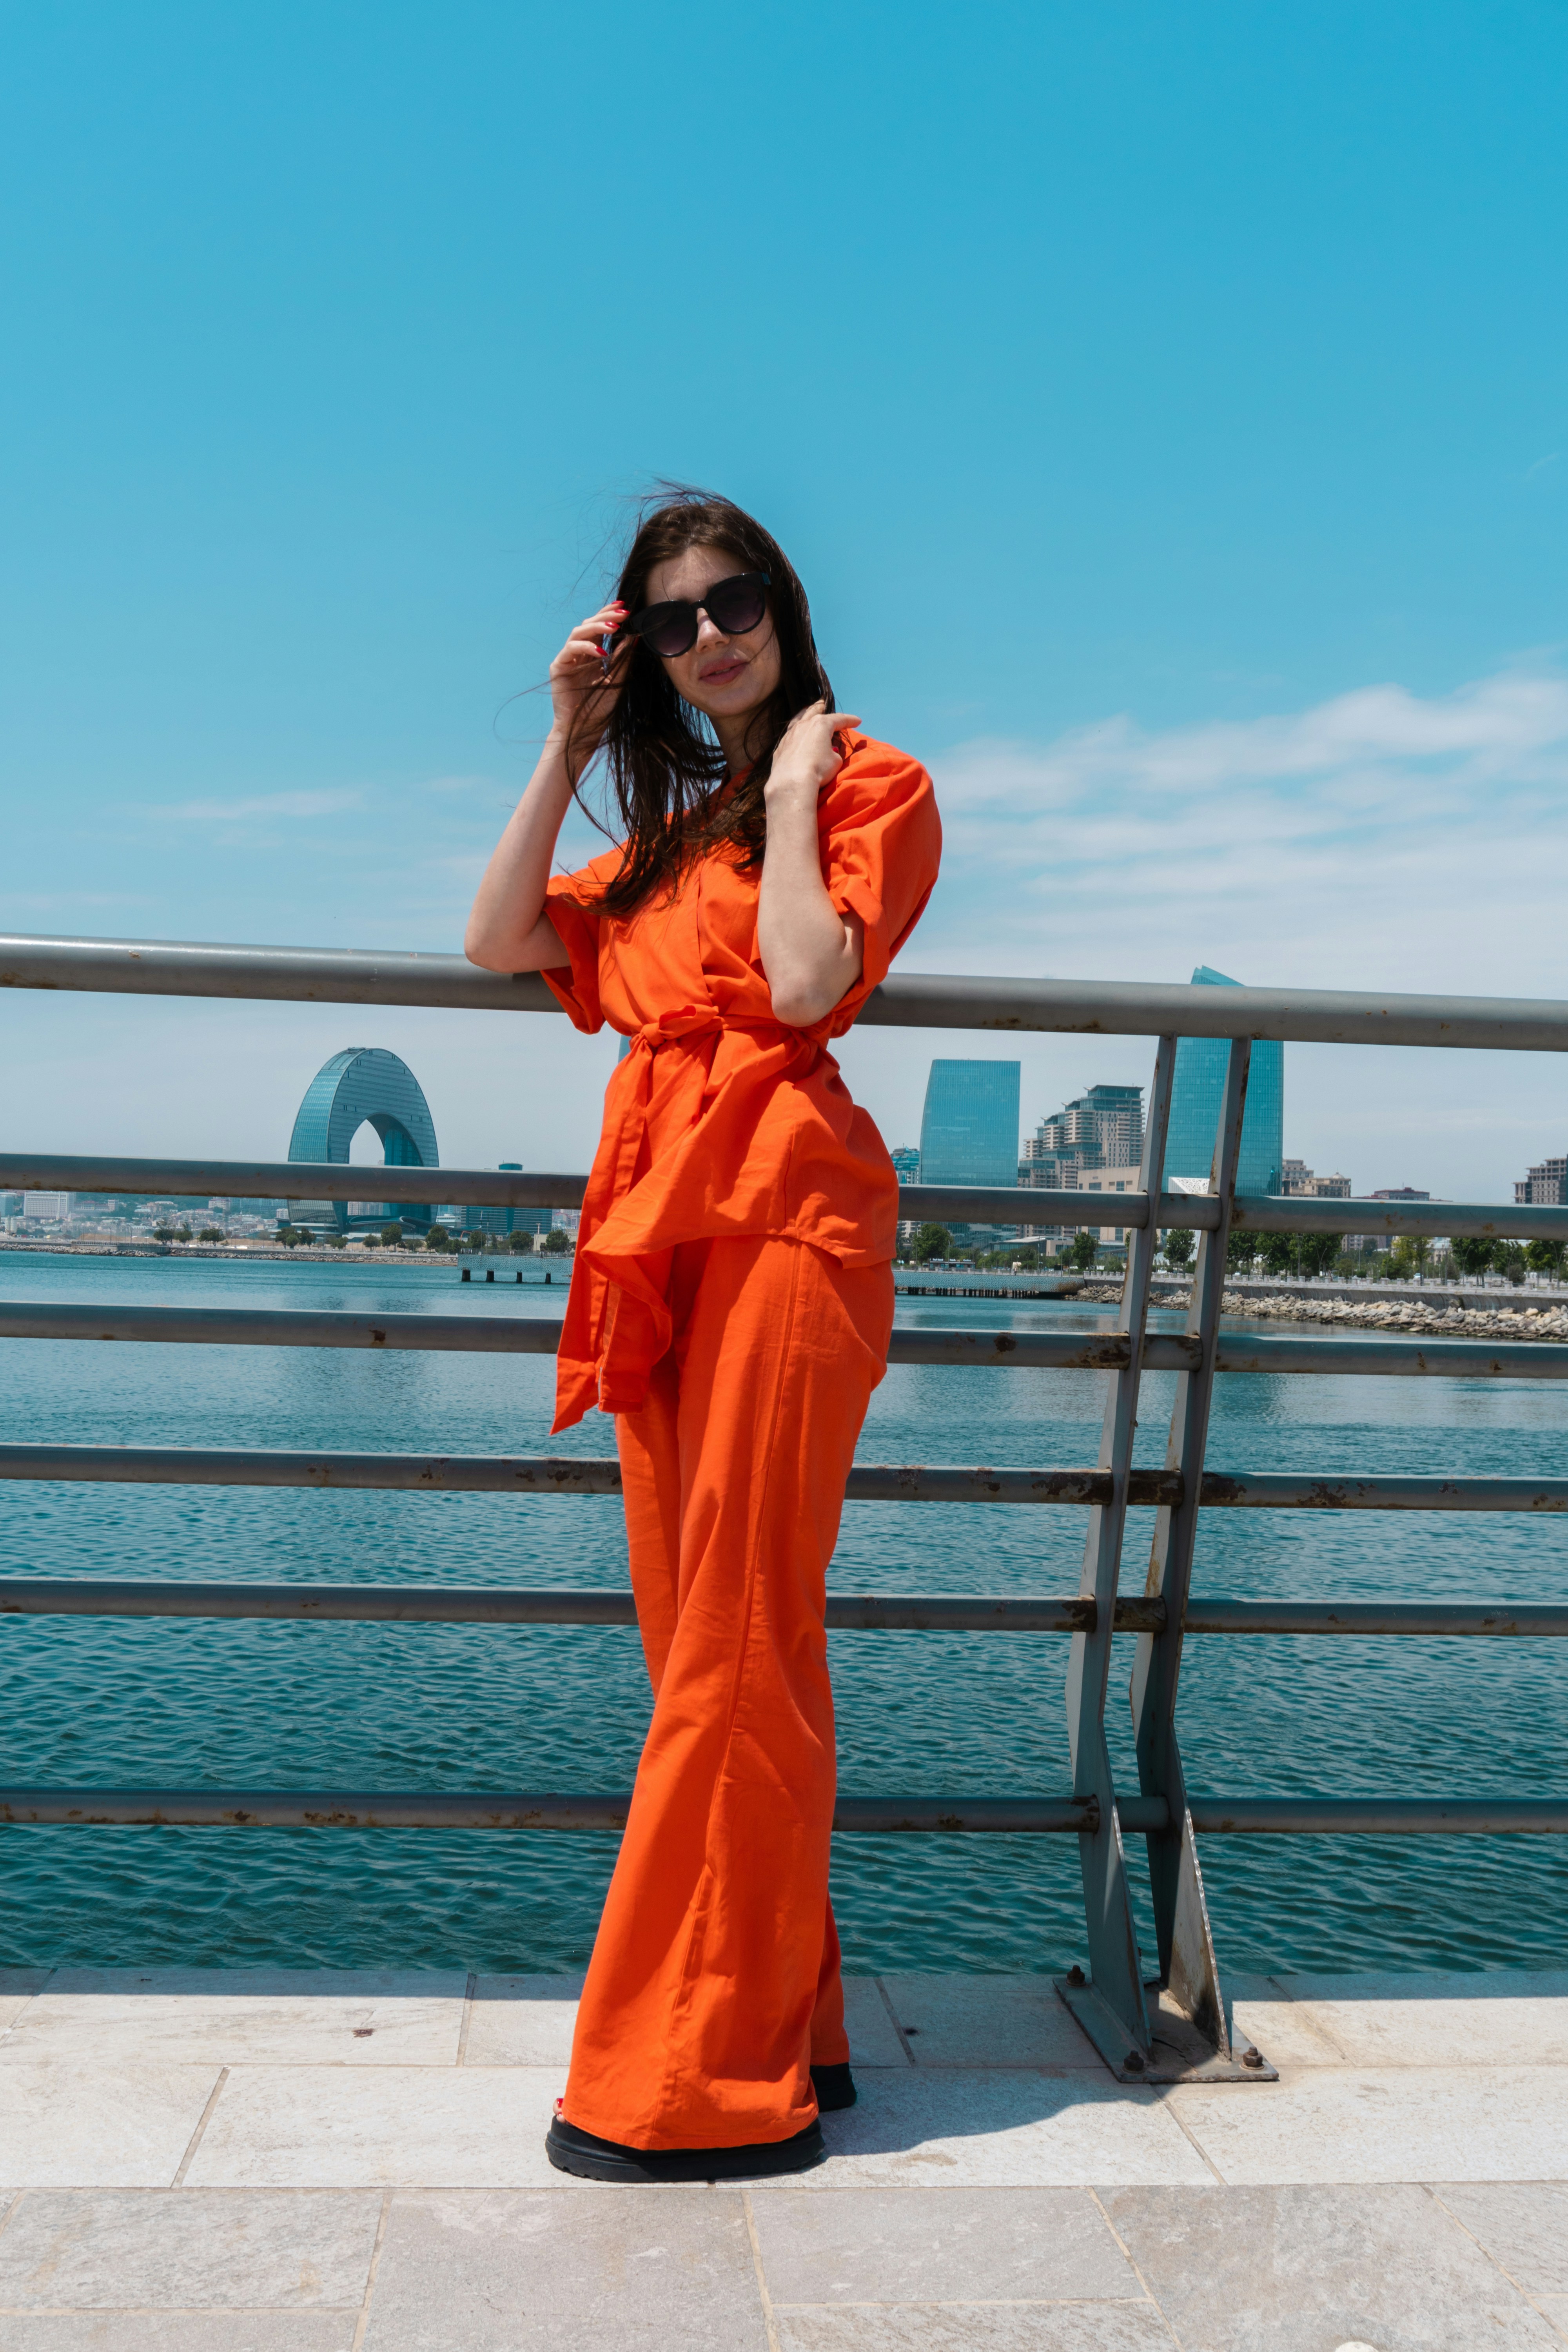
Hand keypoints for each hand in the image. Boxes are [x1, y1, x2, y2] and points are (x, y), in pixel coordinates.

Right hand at [549, 602, 632, 751]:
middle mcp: (579, 653)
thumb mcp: (617, 680)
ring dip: (597, 627)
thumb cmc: (600, 709)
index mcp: (592, 654)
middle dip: (605, 616)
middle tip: (623, 612)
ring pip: (578, 632)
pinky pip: (570, 649)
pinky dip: (586, 647)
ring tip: (615, 626)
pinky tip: (601, 651)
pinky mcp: (558, 667)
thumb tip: (635, 636)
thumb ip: (623, 659)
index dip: (610, 615)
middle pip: (589, 625)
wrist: (584, 730)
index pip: (600, 628)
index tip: (626, 607)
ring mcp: (567, 659)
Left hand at [764, 700, 860, 812]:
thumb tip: (828, 751)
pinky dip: (796, 733)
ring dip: (805, 716)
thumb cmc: (818, 769)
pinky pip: (790, 735)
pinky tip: (796, 736)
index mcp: (820, 724)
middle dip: (822, 706)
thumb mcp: (835, 760)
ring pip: (798, 720)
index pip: (839, 719)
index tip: (857, 721)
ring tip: (808, 713)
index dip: (850, 720)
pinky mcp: (780, 747)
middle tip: (825, 703)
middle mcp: (803, 725)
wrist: (792, 782)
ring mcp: (789, 735)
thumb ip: (834, 752)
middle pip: (814, 711)